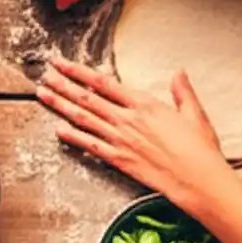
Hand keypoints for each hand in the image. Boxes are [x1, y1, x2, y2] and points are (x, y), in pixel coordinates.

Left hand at [37, 57, 236, 212]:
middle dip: (62, 84)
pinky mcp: (117, 159)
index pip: (103, 83)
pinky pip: (89, 144)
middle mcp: (127, 119)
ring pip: (83, 117)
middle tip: (45, 74)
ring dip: (60, 104)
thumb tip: (178, 74)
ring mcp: (119, 139)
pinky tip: (57, 129)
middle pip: (86, 97)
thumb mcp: (194, 113)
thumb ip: (182, 92)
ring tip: (42, 93)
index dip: (78, 71)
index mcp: (144, 104)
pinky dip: (72, 136)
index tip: (62, 63)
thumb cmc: (199, 149)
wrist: (198, 179)